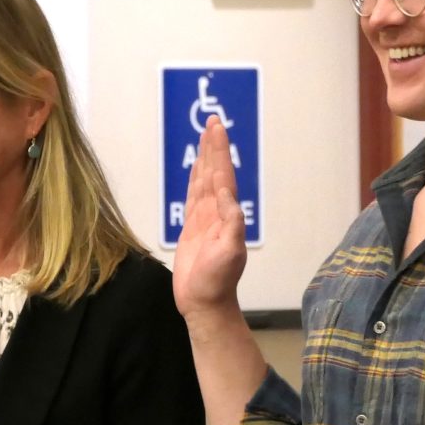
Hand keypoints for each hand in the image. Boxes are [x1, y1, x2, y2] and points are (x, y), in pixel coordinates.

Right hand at [171, 117, 248, 322]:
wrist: (205, 303)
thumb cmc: (216, 283)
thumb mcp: (228, 254)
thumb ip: (232, 226)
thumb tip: (229, 198)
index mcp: (227, 214)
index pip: (223, 175)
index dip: (219, 151)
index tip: (217, 127)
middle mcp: (218, 212)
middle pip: (215, 171)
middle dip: (214, 146)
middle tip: (213, 120)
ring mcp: (206, 218)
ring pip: (205, 180)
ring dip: (206, 157)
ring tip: (206, 135)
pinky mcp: (193, 227)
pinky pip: (194, 196)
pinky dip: (195, 179)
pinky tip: (196, 168)